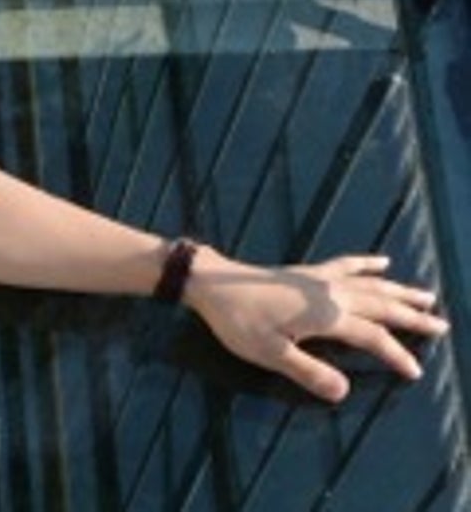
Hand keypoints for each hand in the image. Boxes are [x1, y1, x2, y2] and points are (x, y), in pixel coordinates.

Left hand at [184, 247, 448, 402]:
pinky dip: (367, 263)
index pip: (373, 338)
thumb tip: (343, 393)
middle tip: (442, 326)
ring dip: (400, 292)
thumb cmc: (238, 322)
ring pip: (372, 285)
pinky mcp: (307, 271)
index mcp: (328, 316)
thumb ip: (307, 372)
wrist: (213, 283)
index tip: (416, 372)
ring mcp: (321, 279)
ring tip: (426, 296)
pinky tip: (383, 261)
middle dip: (413, 318)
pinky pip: (346, 264)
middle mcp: (332, 294)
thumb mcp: (270, 354)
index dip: (396, 356)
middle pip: (382, 307)